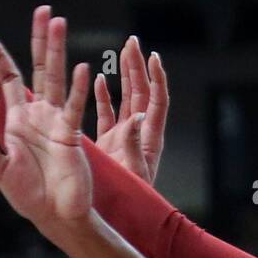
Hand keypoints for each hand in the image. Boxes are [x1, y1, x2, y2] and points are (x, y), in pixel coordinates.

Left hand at [0, 18, 92, 233]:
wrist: (55, 214)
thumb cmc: (27, 196)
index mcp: (16, 120)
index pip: (7, 80)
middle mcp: (37, 114)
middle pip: (37, 68)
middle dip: (40, 40)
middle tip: (44, 10)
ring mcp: (55, 121)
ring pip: (56, 78)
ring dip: (57, 51)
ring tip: (60, 23)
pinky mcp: (71, 134)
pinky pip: (74, 108)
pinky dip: (78, 89)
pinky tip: (83, 68)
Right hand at [94, 35, 168, 184]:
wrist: (119, 214)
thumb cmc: (131, 197)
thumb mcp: (133, 170)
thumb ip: (133, 143)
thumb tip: (136, 116)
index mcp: (149, 137)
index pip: (156, 100)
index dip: (156, 78)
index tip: (152, 57)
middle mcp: (139, 132)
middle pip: (141, 93)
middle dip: (137, 67)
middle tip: (132, 43)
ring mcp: (124, 136)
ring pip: (125, 99)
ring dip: (123, 76)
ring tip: (120, 53)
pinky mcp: (109, 143)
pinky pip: (107, 114)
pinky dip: (104, 97)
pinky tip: (100, 81)